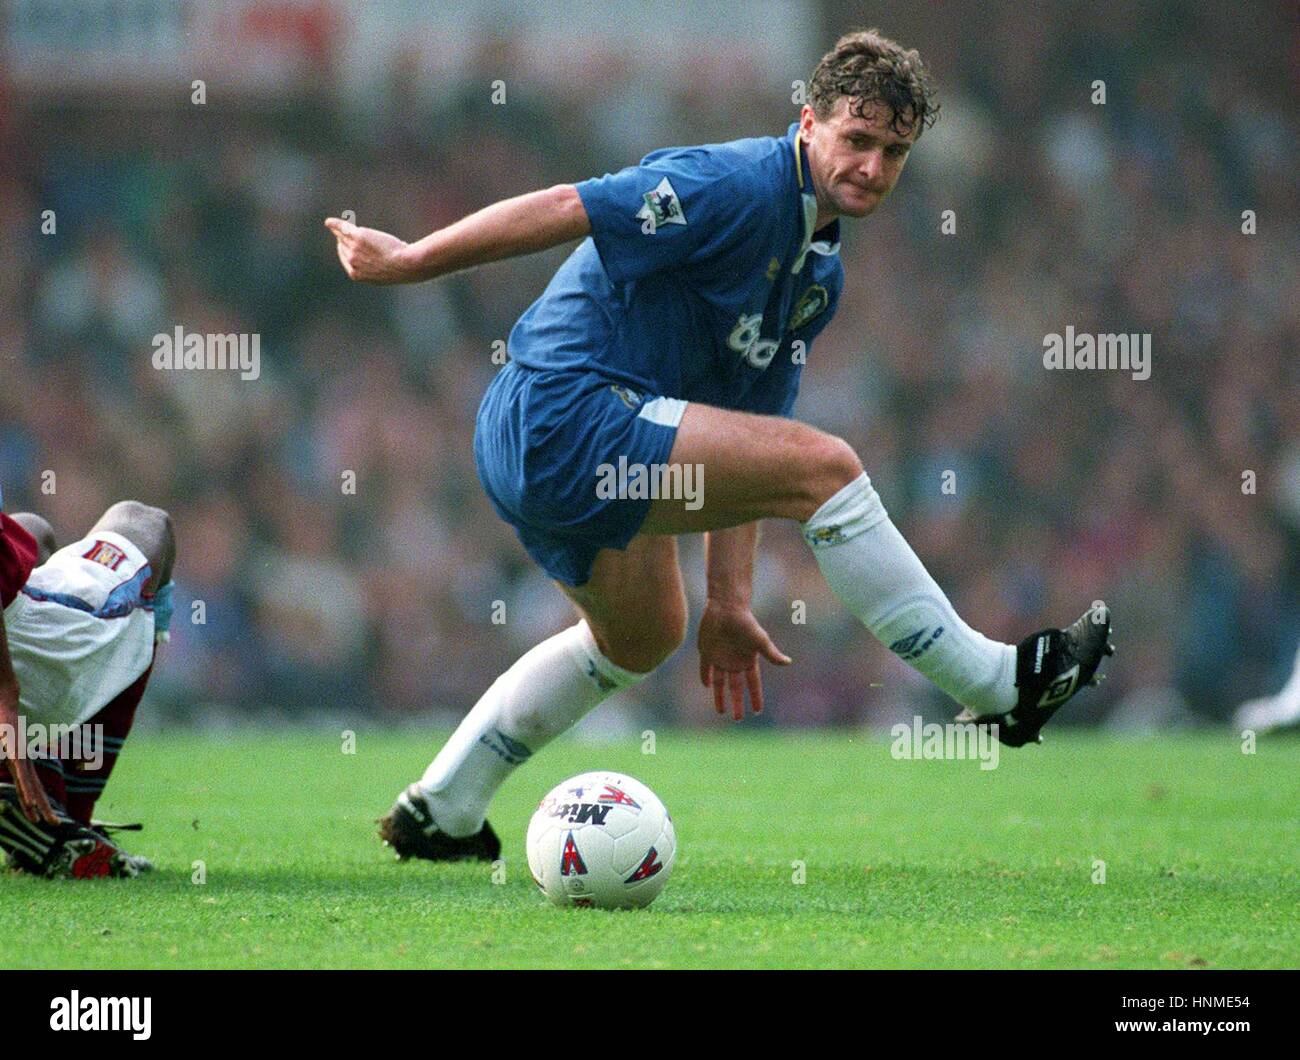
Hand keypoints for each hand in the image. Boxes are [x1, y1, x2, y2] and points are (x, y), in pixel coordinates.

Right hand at [0, 690, 57, 826]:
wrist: (4, 700)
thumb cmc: (2, 722)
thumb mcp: (3, 744)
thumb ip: (7, 755)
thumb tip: (6, 760)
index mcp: (21, 762)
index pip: (31, 787)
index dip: (37, 803)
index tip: (42, 819)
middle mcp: (24, 761)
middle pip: (35, 789)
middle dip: (45, 808)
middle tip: (56, 826)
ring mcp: (20, 755)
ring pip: (30, 784)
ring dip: (37, 802)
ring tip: (44, 818)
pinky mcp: (15, 749)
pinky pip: (21, 771)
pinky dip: (25, 784)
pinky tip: (31, 795)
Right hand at [324, 218, 412, 283]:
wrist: (406, 266)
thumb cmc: (401, 269)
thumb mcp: (385, 272)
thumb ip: (375, 268)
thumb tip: (380, 264)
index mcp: (356, 274)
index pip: (347, 260)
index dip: (349, 252)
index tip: (349, 246)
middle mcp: (351, 261)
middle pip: (343, 247)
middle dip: (343, 240)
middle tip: (344, 233)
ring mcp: (353, 248)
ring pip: (343, 236)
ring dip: (339, 230)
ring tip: (335, 225)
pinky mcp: (358, 236)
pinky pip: (343, 228)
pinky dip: (335, 224)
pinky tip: (329, 222)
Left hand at [697, 600, 790, 720]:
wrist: (727, 608)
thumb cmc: (745, 623)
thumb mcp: (760, 640)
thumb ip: (771, 653)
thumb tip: (788, 662)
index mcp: (748, 661)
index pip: (752, 684)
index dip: (755, 697)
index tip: (758, 711)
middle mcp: (734, 662)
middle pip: (736, 688)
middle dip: (737, 703)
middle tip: (738, 719)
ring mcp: (720, 657)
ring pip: (720, 682)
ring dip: (719, 696)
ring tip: (721, 712)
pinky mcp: (707, 651)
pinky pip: (705, 668)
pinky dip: (705, 677)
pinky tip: (707, 685)